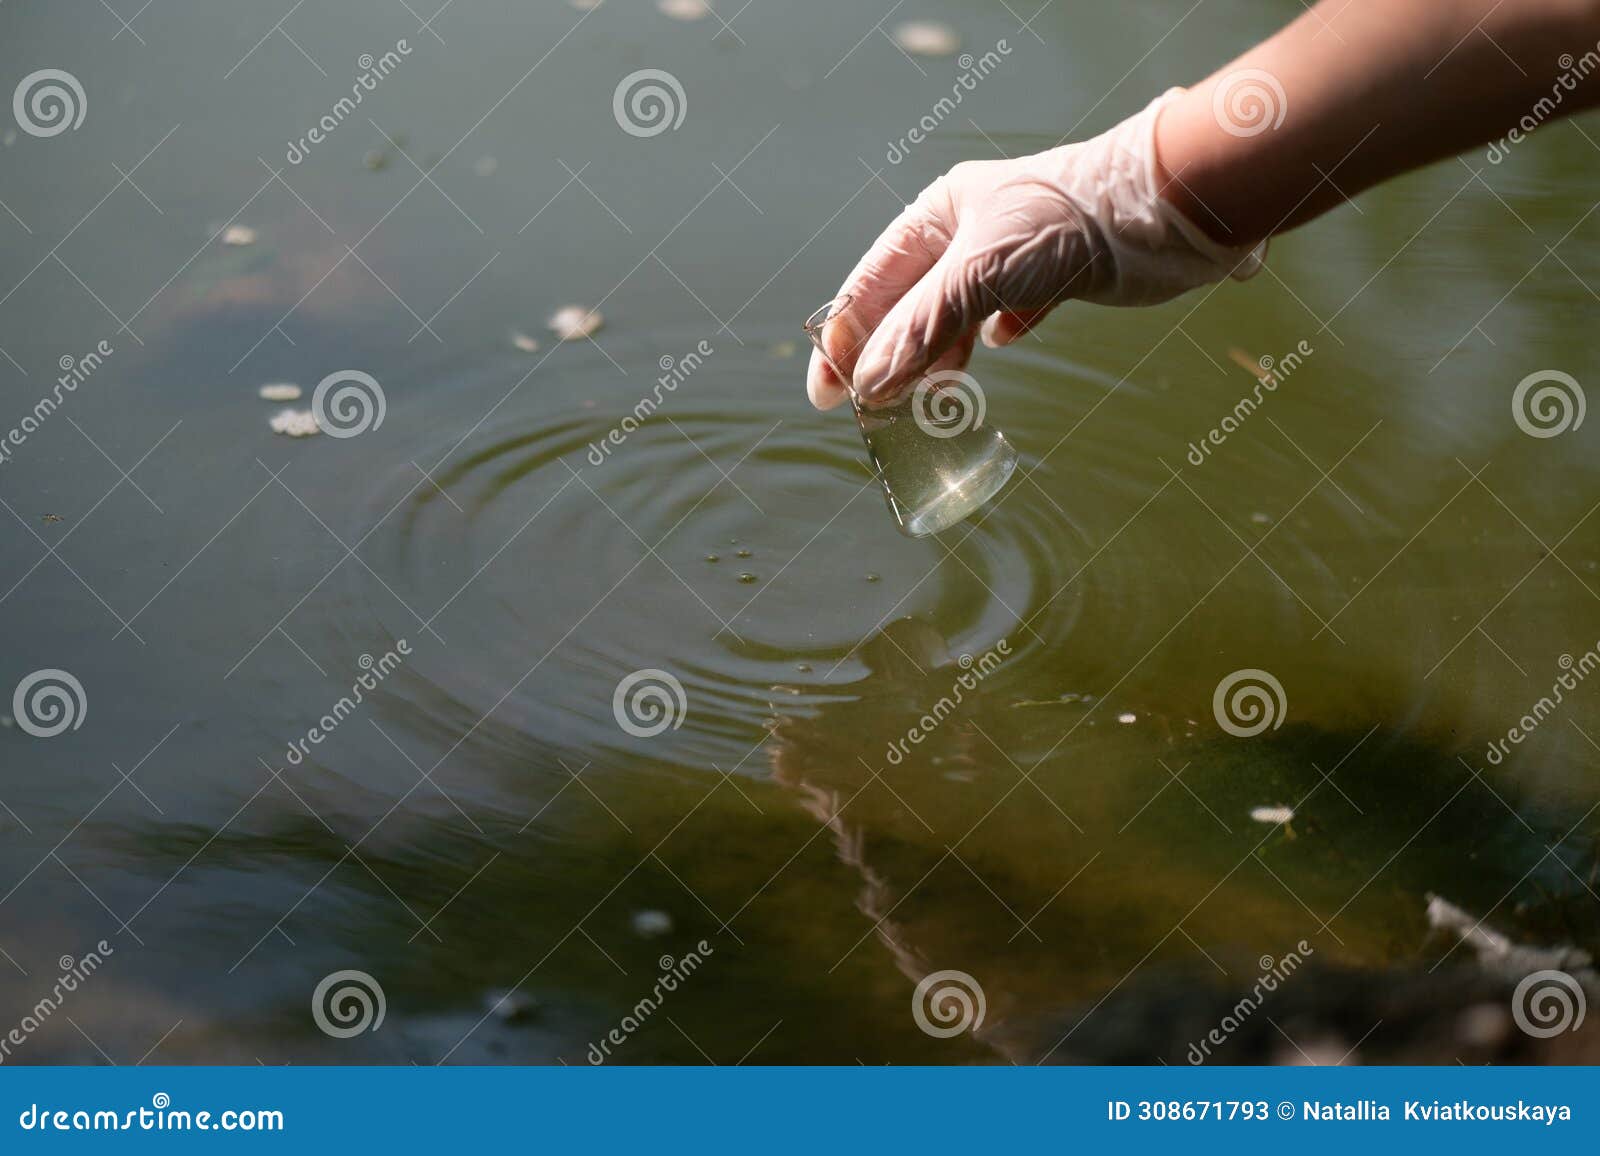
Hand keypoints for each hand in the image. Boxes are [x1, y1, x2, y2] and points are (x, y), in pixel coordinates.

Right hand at [806, 89, 1264, 410]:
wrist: (1161, 208)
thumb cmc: (1066, 223)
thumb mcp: (978, 275)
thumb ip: (922, 328)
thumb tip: (871, 384)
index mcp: (936, 213)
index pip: (872, 283)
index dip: (846, 340)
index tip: (828, 395)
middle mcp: (967, 229)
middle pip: (907, 302)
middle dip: (887, 355)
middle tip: (869, 410)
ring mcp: (1009, 252)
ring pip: (952, 313)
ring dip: (935, 357)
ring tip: (925, 402)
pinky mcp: (1051, 273)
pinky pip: (1004, 309)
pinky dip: (990, 335)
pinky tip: (993, 350)